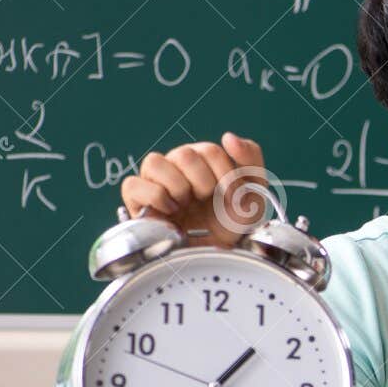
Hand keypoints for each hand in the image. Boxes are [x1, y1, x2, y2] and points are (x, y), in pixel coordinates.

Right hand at [120, 132, 269, 248]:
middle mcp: (176, 164)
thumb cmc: (233, 219)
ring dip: (178, 188)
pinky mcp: (137, 199)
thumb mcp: (254, 189)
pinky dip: (155, 197)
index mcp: (203, 158)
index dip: (225, 176)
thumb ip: (250, 157)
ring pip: (154, 162)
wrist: (219, 250)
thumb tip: (228, 136)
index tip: (232, 197)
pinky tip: (170, 211)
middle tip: (206, 202)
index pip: (210, 151)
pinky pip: (133, 184)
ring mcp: (155, 179)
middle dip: (204, 184)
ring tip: (186, 205)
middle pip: (185, 154)